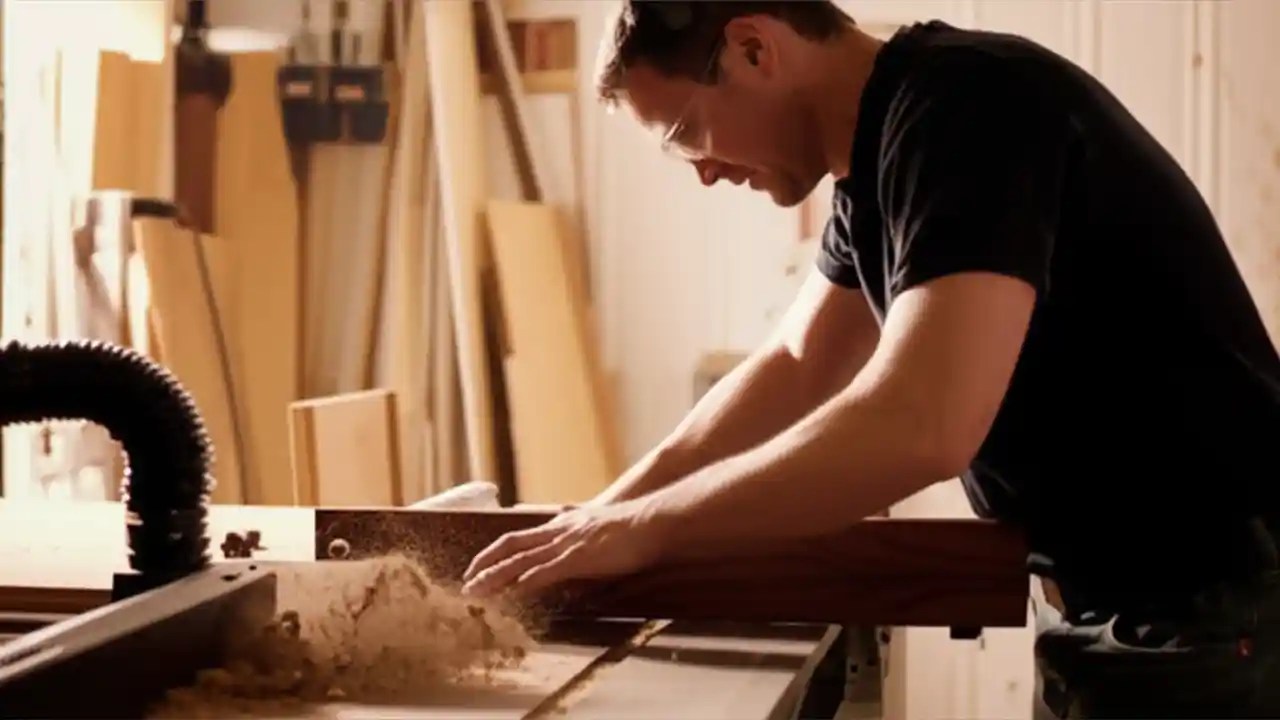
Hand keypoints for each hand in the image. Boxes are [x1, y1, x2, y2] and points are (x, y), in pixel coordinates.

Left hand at [461, 501, 665, 598]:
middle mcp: (557, 531)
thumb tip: (568, 514)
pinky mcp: (577, 558)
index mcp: (562, 524)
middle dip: (484, 563)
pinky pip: (543, 573)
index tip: (480, 566)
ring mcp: (566, 544)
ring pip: (520, 560)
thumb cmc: (632, 525)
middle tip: (466, 582)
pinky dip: (524, 585)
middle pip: (510, 545)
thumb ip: (579, 521)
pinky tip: (511, 596)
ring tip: (476, 592)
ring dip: (494, 577)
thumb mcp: (598, 519)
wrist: (651, 520)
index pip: (519, 537)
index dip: (496, 552)